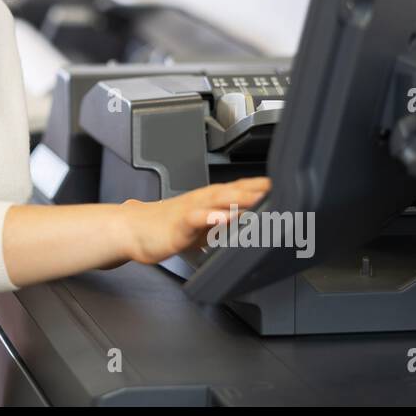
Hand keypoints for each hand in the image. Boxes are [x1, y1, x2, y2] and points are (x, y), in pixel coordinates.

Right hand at [118, 177, 271, 265]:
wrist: (132, 230)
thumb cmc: (163, 229)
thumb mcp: (200, 229)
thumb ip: (222, 225)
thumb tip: (245, 225)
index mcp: (206, 201)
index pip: (236, 190)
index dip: (258, 188)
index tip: (283, 185)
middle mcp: (200, 201)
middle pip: (230, 191)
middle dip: (254, 189)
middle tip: (277, 188)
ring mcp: (189, 211)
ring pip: (215, 200)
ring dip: (237, 198)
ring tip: (257, 198)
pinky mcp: (178, 225)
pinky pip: (196, 219)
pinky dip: (210, 217)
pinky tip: (223, 218)